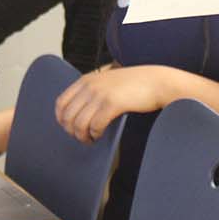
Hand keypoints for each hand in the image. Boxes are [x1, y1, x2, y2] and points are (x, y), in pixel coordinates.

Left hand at [55, 66, 174, 143]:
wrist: (157, 82)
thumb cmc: (135, 85)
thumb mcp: (107, 82)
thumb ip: (92, 91)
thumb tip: (79, 113)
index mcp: (86, 80)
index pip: (61, 102)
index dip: (62, 119)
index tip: (69, 128)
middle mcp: (90, 86)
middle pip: (68, 116)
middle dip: (72, 131)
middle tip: (82, 137)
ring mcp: (100, 94)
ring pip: (79, 124)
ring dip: (83, 136)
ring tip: (91, 139)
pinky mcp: (112, 104)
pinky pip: (95, 126)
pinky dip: (95, 134)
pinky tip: (100, 135)